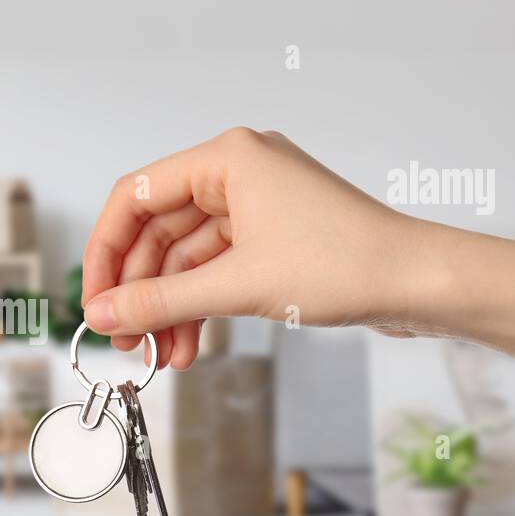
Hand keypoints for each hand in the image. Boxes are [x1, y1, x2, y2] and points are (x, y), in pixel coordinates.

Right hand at [80, 127, 438, 368]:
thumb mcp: (237, 286)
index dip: (105, 252)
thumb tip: (103, 313)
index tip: (94, 299)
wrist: (420, 283)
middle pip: (157, 231)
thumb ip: (159, 301)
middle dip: (139, 291)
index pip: (134, 197)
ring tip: (160, 357)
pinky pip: (215, 270)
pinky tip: (188, 346)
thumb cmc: (347, 263)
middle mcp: (238, 173)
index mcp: (227, 158)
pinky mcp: (273, 238)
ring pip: (186, 258)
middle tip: (124, 339)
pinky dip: (199, 308)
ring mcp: (257, 206)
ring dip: (169, 309)